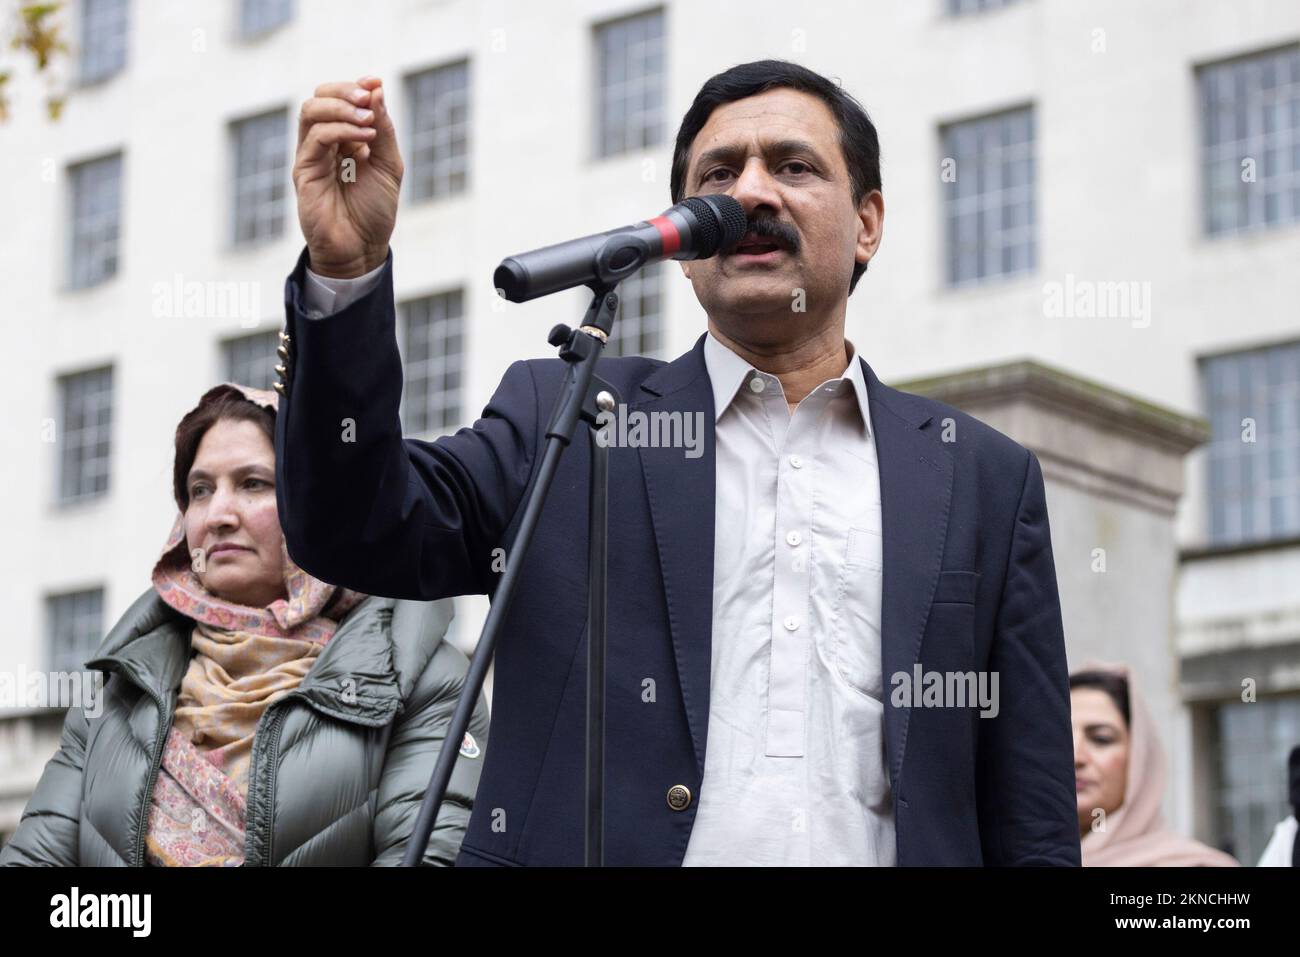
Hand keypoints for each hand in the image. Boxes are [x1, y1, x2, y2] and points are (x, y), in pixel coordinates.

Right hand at [293, 76, 402, 277]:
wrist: (362, 248)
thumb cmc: (374, 211)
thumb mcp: (389, 166)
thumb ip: (384, 130)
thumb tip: (377, 90)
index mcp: (346, 139)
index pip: (342, 99)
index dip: (356, 86)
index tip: (375, 82)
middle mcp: (326, 143)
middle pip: (320, 97)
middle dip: (344, 91)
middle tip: (368, 99)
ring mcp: (312, 155)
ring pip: (311, 111)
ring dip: (341, 107)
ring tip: (367, 120)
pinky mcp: (303, 171)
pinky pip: (315, 137)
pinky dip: (339, 130)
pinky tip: (364, 139)